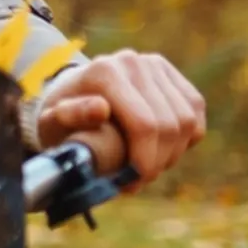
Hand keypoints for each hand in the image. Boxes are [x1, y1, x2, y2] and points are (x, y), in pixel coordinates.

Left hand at [36, 50, 205, 191]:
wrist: (71, 93)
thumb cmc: (61, 116)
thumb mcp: (52, 122)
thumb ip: (71, 116)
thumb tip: (100, 109)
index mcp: (104, 73)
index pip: (144, 125)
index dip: (145, 162)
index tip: (131, 185)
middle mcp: (132, 62)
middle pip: (169, 125)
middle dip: (158, 162)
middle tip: (138, 181)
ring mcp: (154, 65)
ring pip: (187, 121)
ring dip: (173, 153)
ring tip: (147, 166)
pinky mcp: (171, 74)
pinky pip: (195, 113)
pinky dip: (186, 138)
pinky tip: (162, 149)